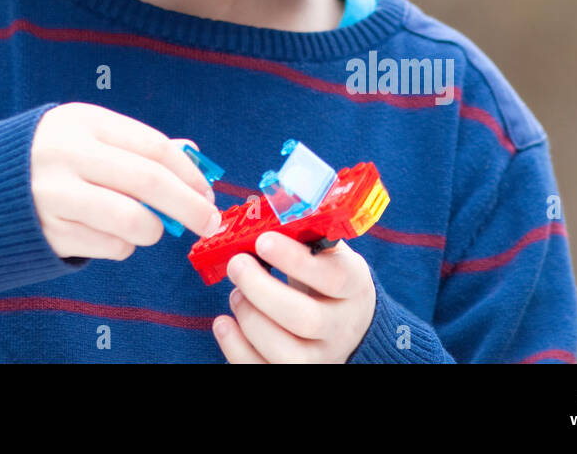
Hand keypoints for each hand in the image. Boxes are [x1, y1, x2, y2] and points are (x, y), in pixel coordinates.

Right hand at [30, 103, 222, 259]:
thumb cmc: (51, 156)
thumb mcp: (88, 134)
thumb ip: (137, 145)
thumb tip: (194, 156)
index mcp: (84, 122)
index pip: (153, 147)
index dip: (189, 173)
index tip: (209, 192)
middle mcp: (68, 155)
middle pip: (149, 182)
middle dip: (190, 206)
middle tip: (209, 223)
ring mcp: (56, 195)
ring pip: (134, 222)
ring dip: (154, 231)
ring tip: (149, 227)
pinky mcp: (50, 232)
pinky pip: (110, 246)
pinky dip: (124, 245)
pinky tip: (110, 232)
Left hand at [212, 232, 375, 362]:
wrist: (349, 325)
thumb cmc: (325, 277)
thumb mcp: (328, 252)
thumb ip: (304, 232)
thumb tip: (266, 202)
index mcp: (353, 287)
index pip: (332, 278)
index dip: (294, 260)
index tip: (262, 240)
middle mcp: (341, 329)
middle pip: (304, 319)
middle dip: (261, 290)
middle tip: (236, 264)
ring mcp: (321, 359)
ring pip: (284, 353)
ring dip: (249, 317)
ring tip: (235, 293)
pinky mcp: (296, 374)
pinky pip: (262, 371)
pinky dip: (236, 349)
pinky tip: (224, 323)